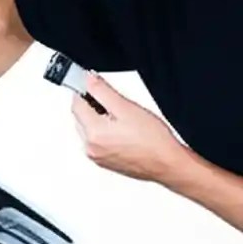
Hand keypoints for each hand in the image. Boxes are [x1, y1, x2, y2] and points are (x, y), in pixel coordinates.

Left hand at [71, 73, 187, 182]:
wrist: (168, 164)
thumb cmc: (154, 140)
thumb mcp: (127, 107)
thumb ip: (103, 91)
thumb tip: (88, 79)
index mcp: (93, 133)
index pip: (76, 104)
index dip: (84, 91)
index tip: (94, 84)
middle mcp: (90, 147)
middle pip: (80, 117)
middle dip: (92, 106)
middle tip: (115, 103)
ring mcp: (96, 156)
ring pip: (88, 130)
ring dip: (98, 120)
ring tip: (122, 120)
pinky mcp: (103, 162)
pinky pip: (96, 142)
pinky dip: (104, 134)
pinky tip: (122, 133)